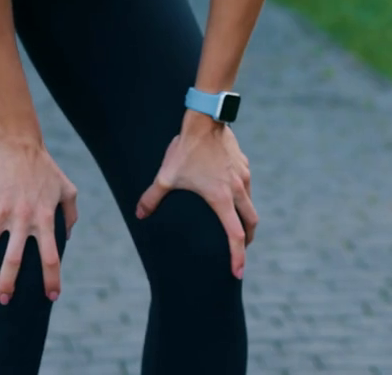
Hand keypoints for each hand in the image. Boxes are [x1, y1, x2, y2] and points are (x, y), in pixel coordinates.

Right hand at [0, 141, 79, 303]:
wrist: (18, 143)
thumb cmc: (45, 168)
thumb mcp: (67, 189)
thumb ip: (69, 215)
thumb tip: (67, 237)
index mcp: (44, 218)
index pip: (51, 256)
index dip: (52, 278)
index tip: (52, 296)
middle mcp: (22, 218)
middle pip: (14, 260)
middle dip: (8, 284)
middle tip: (4, 301)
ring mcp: (1, 210)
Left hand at [135, 112, 257, 278]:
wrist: (205, 120)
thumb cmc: (186, 150)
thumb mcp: (166, 176)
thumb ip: (152, 197)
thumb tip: (139, 215)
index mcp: (221, 199)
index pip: (235, 235)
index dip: (237, 256)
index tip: (238, 272)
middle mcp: (237, 190)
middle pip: (251, 222)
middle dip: (248, 239)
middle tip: (241, 250)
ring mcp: (243, 176)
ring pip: (250, 203)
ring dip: (246, 217)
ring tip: (237, 223)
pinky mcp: (244, 164)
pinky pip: (246, 185)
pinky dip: (242, 196)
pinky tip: (231, 193)